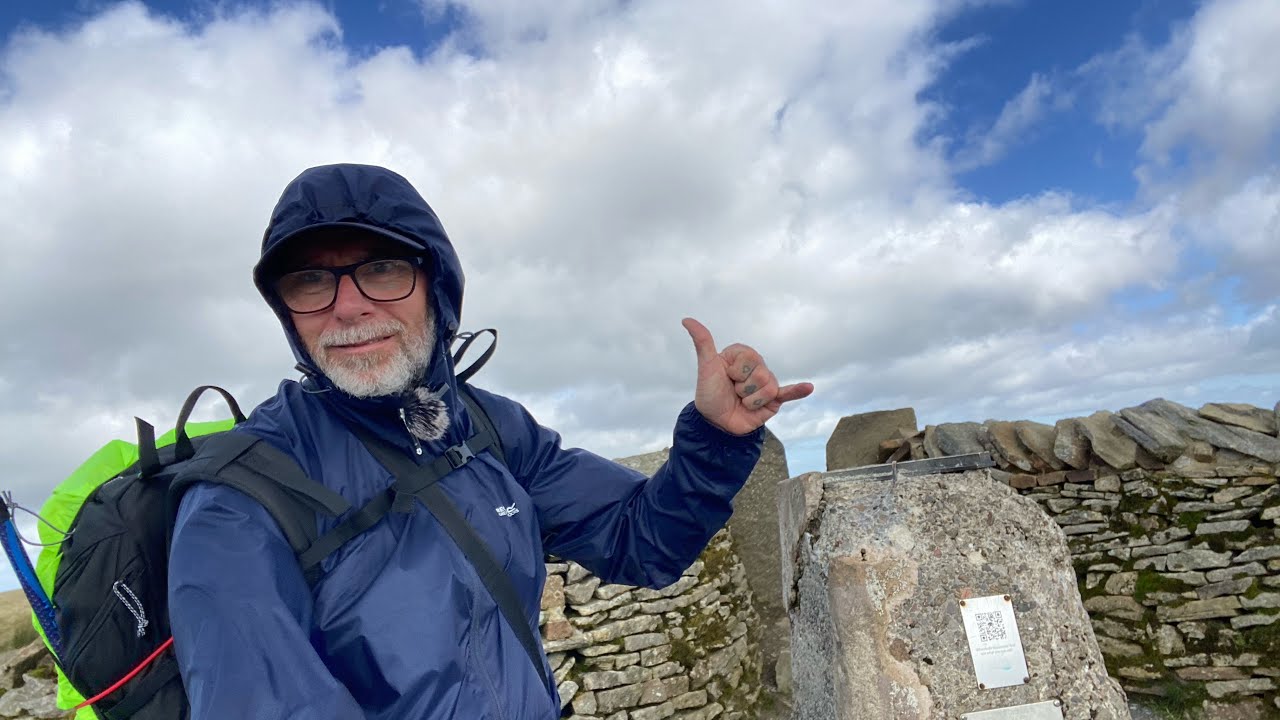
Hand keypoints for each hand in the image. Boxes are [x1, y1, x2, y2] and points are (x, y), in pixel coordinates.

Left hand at [682, 317, 813, 434]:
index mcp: (743, 354)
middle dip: (743, 388)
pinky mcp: (773, 400)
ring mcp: (767, 383)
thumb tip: (687, 319)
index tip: (725, 376)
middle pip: (760, 374)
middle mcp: (757, 367)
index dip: (735, 372)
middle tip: (733, 392)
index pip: (749, 358)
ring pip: (768, 388)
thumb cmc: (709, 393)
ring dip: (751, 400)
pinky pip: (788, 393)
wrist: (714, 422)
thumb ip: (703, 343)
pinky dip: (798, 391)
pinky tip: (808, 388)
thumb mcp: (706, 367)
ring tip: (742, 401)